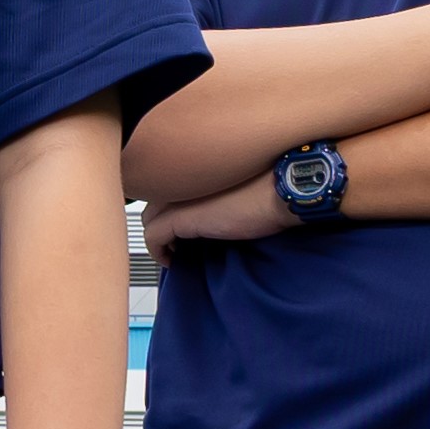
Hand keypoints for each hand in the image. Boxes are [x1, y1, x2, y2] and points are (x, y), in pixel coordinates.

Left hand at [140, 178, 292, 261]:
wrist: (281, 191)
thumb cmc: (271, 187)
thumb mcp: (236, 184)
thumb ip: (215, 191)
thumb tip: (212, 209)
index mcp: (193, 167)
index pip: (163, 184)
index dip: (167, 206)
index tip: (176, 225)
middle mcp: (180, 178)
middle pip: (151, 201)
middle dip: (158, 221)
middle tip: (171, 240)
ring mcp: (178, 196)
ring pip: (148, 218)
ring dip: (157, 236)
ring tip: (172, 251)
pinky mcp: (181, 217)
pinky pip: (152, 236)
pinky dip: (157, 251)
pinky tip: (171, 261)